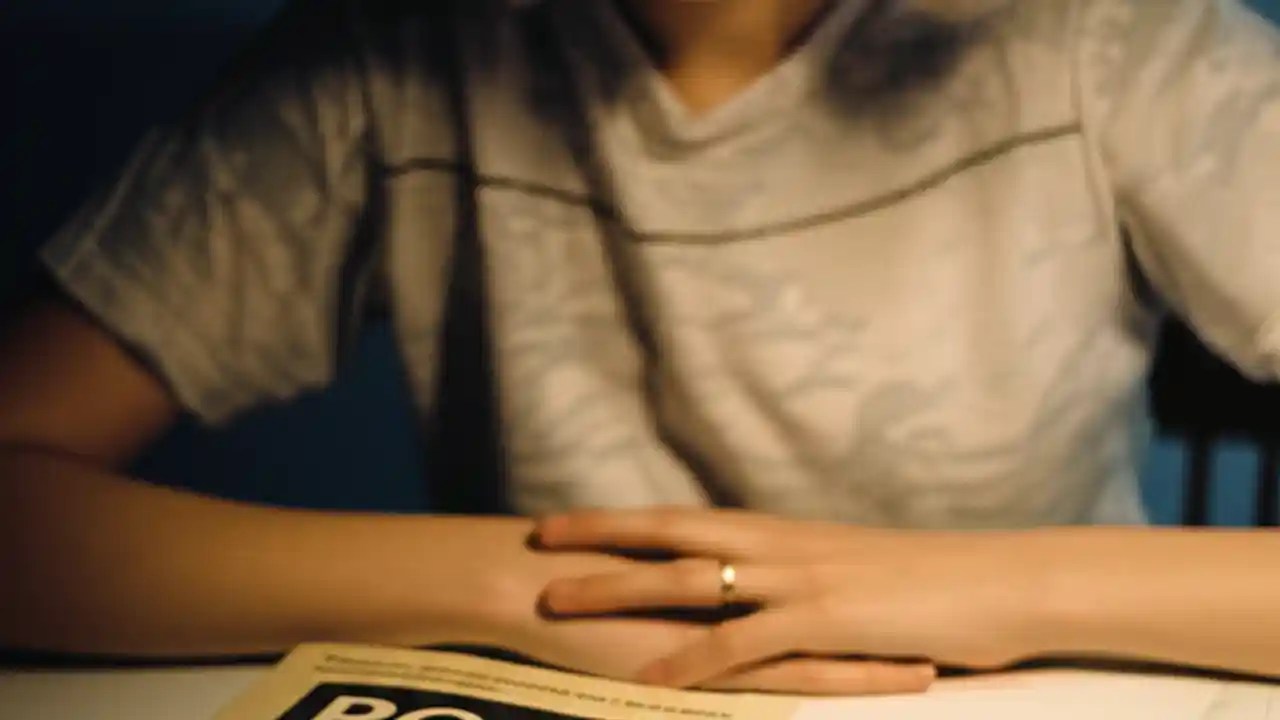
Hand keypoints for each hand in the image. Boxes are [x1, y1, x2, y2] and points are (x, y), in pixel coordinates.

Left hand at [535, 509, 1043, 689]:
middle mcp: (778, 546)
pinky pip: (740, 644)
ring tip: (554, 605)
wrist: (1000, 581)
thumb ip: (794, 575)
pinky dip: (689, 660)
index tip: (570, 521)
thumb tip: (755, 589)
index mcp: (780, 533)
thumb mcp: (847, 569)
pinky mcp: (824, 622)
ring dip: (616, 592)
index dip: (623, 520)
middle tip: (535, 540)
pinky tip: (647, 680)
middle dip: (598, 536)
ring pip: (686, 582)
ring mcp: (798, 581)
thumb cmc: (928, 581)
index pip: (684, 520)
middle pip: (668, 534)